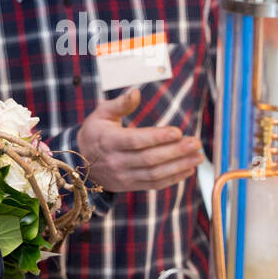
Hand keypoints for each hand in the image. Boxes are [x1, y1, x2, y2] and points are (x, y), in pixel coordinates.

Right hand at [76, 87, 203, 192]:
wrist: (79, 162)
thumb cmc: (95, 132)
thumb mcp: (101, 114)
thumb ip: (120, 104)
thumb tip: (135, 92)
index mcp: (109, 141)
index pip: (136, 141)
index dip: (158, 138)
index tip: (178, 132)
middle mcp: (116, 161)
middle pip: (150, 159)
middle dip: (176, 152)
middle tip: (196, 143)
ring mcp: (123, 177)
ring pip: (154, 174)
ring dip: (179, 166)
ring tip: (198, 157)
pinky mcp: (129, 186)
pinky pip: (154, 185)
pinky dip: (173, 179)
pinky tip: (188, 170)